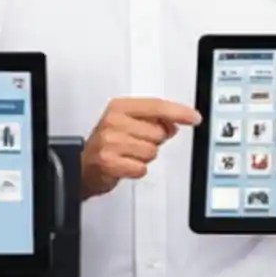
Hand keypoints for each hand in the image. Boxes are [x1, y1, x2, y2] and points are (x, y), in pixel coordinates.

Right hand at [81, 97, 200, 199]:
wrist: (81, 166)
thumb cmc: (106, 143)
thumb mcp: (125, 121)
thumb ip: (152, 119)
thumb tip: (174, 123)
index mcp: (119, 107)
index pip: (157, 106)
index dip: (178, 112)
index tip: (193, 117)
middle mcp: (114, 122)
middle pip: (158, 132)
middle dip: (153, 141)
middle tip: (135, 143)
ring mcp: (111, 142)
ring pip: (152, 151)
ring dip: (144, 157)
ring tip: (128, 154)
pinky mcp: (110, 162)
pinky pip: (141, 168)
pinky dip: (136, 170)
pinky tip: (124, 165)